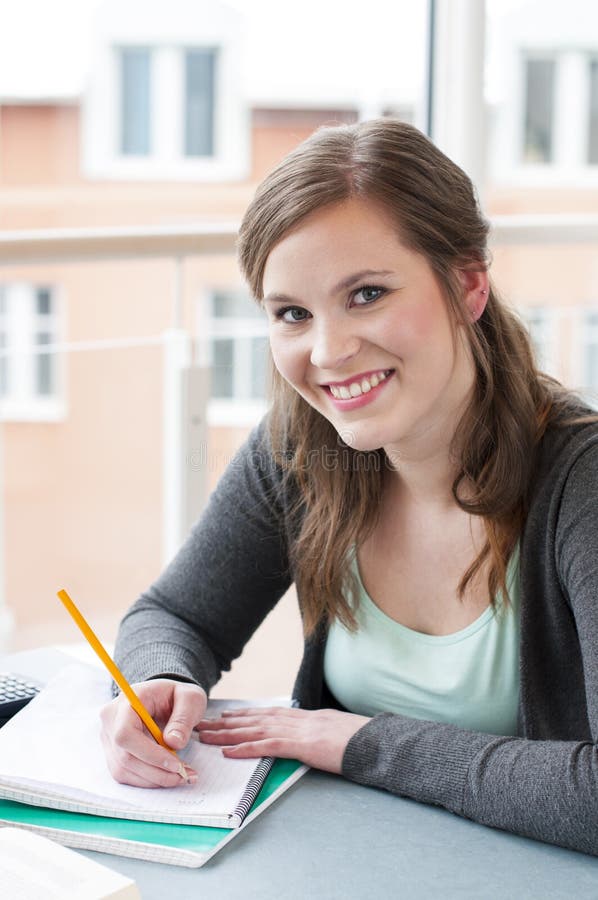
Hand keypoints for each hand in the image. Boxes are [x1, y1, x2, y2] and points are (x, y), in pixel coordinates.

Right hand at [100, 678, 207, 787]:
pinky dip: (148, 780)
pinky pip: (126, 774)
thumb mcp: (190, 698)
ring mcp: (109, 738)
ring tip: (181, 776)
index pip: (125, 733)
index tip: (175, 764)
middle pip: (125, 756)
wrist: (164, 697)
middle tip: (184, 775)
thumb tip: (173, 742)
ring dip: (154, 779)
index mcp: (127, 701)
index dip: (149, 754)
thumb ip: (184, 717)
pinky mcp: (113, 753)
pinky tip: (168, 775)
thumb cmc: (176, 696)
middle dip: (157, 771)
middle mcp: (111, 720)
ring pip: (125, 770)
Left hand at [196, 707, 370, 773]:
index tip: (223, 715)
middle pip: (253, 719)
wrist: (373, 740)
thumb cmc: (356, 739)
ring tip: (205, 736)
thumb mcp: (331, 731)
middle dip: (225, 722)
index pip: (265, 713)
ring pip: (254, 730)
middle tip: (202, 724)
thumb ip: (313, 731)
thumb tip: (304, 737)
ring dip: (226, 734)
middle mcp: (295, 719)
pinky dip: (246, 748)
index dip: (242, 714)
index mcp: (302, 716)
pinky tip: (229, 751)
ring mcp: (297, 731)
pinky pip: (268, 746)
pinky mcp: (301, 745)